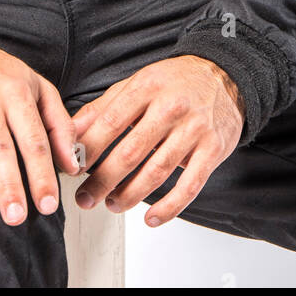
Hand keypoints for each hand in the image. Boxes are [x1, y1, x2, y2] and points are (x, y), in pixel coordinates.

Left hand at [70, 56, 244, 226]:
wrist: (224, 77)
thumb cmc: (175, 82)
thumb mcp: (137, 83)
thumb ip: (103, 107)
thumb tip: (72, 131)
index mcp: (147, 87)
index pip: (111, 121)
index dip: (90, 148)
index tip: (73, 167)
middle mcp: (171, 107)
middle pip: (131, 151)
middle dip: (103, 180)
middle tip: (85, 197)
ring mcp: (194, 129)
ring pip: (157, 172)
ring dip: (130, 195)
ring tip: (112, 204)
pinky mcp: (213, 150)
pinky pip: (189, 186)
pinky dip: (169, 207)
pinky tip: (151, 218)